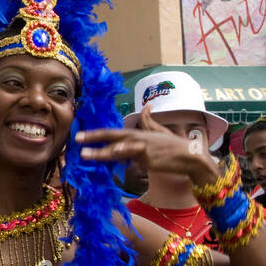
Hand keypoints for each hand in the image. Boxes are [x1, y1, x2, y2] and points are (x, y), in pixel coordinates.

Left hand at [75, 106, 218, 183]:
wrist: (189, 156)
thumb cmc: (172, 145)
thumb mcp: (159, 131)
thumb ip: (150, 120)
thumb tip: (148, 105)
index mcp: (135, 133)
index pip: (111, 132)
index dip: (95, 134)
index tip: (79, 135)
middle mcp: (136, 138)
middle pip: (111, 136)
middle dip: (92, 137)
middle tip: (76, 139)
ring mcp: (141, 148)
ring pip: (117, 149)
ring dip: (100, 151)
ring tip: (85, 154)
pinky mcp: (148, 159)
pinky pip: (132, 158)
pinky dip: (124, 154)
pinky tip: (114, 155)